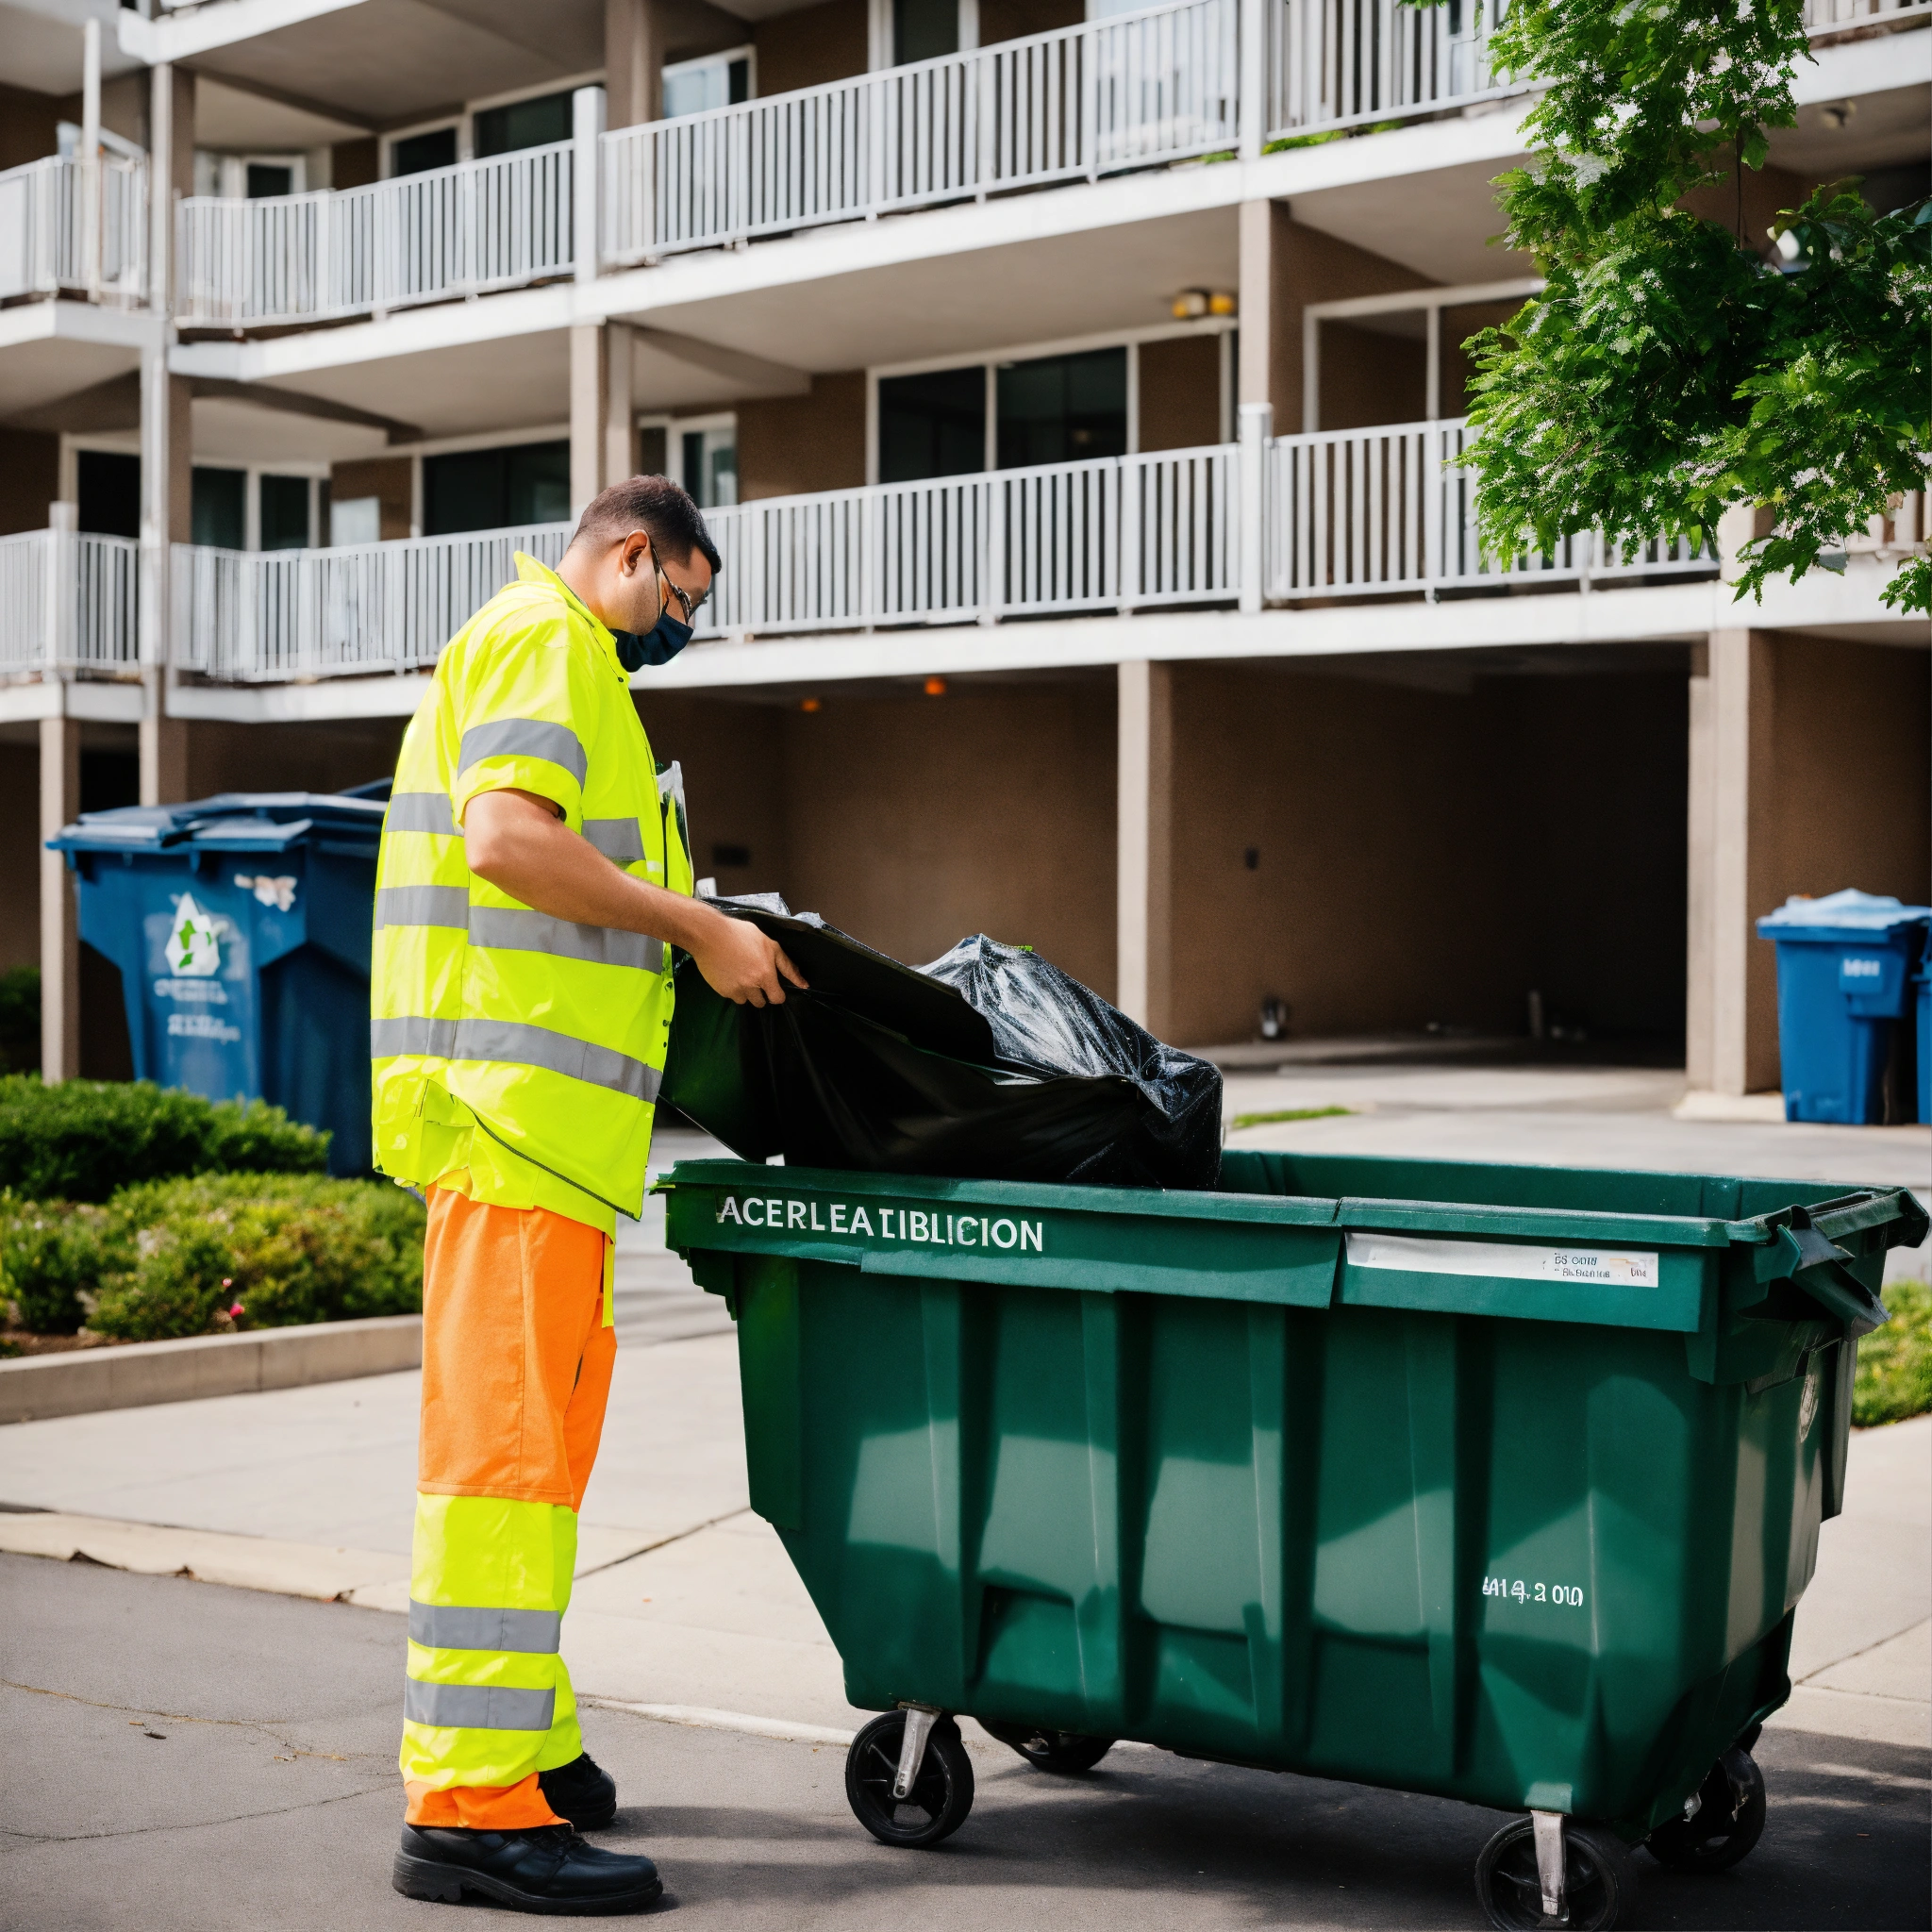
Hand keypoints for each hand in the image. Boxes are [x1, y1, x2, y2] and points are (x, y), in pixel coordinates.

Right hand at [691, 912, 807, 1006]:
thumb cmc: (741, 935)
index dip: (777, 994)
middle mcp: (751, 986)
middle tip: (754, 976)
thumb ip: (787, 965)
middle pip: (760, 1003)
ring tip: (740, 974)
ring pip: (745, 1000)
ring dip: (746, 992)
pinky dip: (732, 988)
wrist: (709, 934)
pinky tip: (729, 974)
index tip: (773, 987)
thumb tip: (804, 984)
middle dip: (760, 993)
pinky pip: (731, 996)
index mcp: (765, 975)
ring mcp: (735, 990)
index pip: (777, 999)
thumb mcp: (769, 944)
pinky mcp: (721, 991)